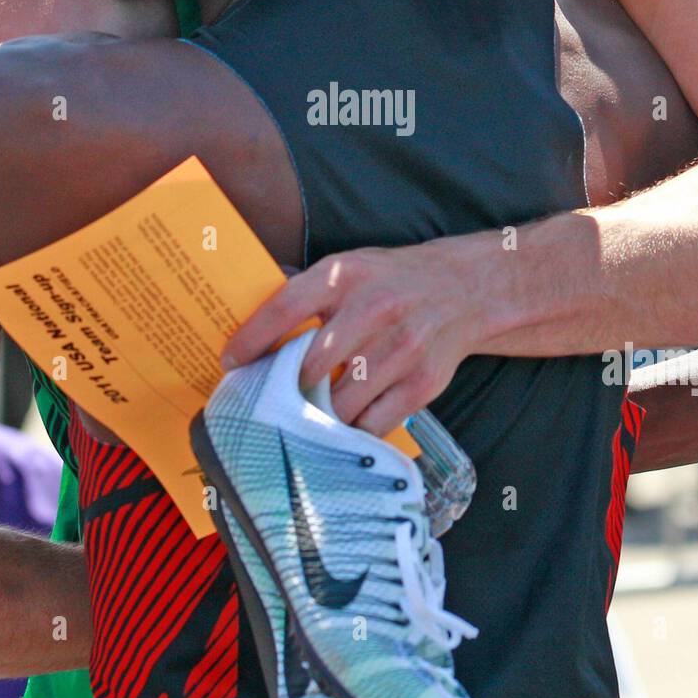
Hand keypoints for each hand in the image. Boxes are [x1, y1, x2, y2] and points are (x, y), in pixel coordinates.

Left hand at [223, 239, 484, 436]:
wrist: (466, 290)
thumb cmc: (394, 281)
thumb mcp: (350, 268)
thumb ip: (308, 294)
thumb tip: (255, 332)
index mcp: (345, 276)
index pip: (284, 310)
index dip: (251, 340)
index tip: (230, 363)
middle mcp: (373, 309)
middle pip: (310, 367)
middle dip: (288, 388)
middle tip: (272, 398)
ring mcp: (401, 348)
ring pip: (340, 403)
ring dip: (321, 414)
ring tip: (312, 412)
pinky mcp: (422, 382)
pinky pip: (372, 423)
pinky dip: (354, 429)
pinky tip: (348, 421)